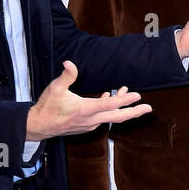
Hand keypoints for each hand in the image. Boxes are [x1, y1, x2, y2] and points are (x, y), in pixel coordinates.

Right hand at [27, 62, 150, 139]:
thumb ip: (66, 76)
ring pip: (111, 116)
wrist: (39, 126)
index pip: (109, 105)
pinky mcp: (87, 126)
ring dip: (121, 107)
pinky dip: (109, 109)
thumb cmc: (47, 106)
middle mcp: (90, 120)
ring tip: (130, 95)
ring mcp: (89, 125)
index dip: (124, 100)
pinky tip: (108, 98)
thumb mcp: (55, 88)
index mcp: (84, 110)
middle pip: (117, 117)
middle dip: (134, 112)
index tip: (137, 95)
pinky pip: (103, 118)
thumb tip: (69, 63)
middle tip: (149, 108)